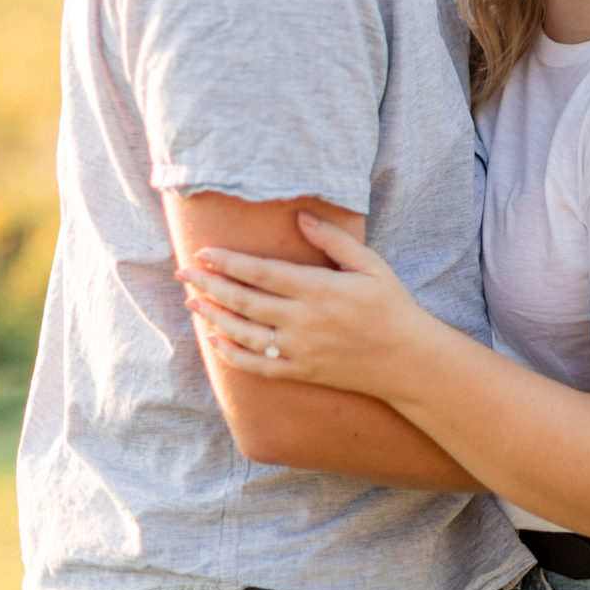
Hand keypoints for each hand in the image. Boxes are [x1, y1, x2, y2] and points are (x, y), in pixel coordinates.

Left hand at [179, 212, 430, 397]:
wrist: (406, 360)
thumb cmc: (391, 306)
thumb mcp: (371, 265)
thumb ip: (335, 240)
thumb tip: (300, 217)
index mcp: (318, 290)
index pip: (261, 273)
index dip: (228, 262)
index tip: (203, 252)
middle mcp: (302, 321)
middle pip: (243, 301)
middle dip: (209, 285)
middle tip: (183, 272)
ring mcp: (298, 350)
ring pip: (243, 333)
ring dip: (213, 316)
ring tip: (192, 301)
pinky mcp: (300, 372)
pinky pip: (256, 366)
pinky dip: (230, 354)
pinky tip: (215, 340)